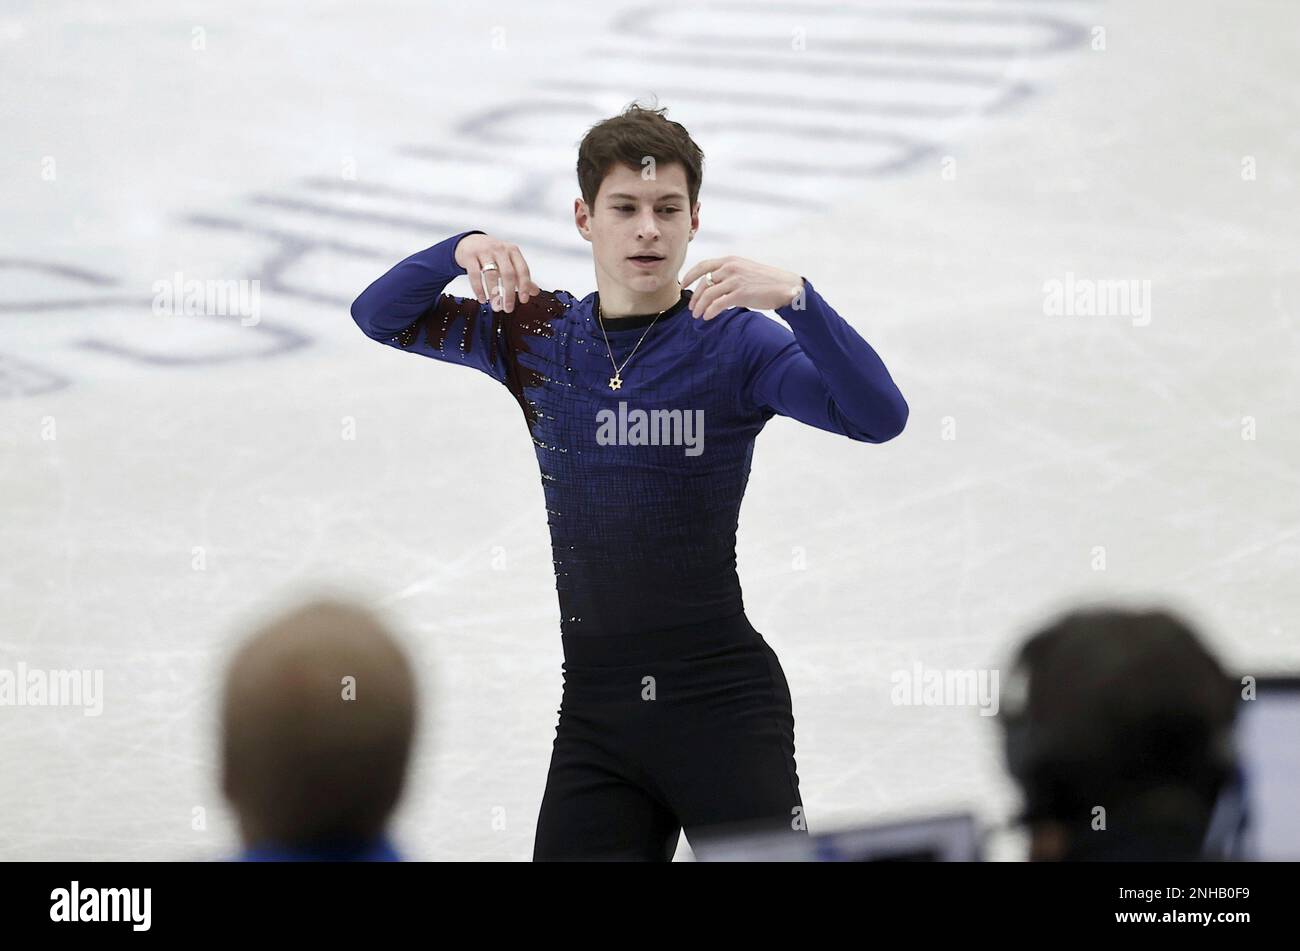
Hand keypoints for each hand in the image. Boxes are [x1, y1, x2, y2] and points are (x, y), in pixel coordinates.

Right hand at [454, 233, 541, 313]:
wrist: (470, 241)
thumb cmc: (493, 254)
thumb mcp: (509, 261)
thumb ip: (521, 276)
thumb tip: (535, 292)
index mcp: (513, 251)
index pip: (522, 269)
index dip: (524, 286)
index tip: (524, 300)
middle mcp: (500, 250)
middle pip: (508, 273)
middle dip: (509, 293)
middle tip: (508, 308)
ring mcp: (484, 252)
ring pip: (491, 274)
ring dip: (494, 293)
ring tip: (495, 306)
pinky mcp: (470, 256)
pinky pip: (475, 275)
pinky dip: (479, 289)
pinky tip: (482, 299)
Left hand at [681, 256, 803, 320]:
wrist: (786, 287)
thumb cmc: (766, 282)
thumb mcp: (745, 271)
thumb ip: (729, 275)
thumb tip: (714, 286)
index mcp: (730, 260)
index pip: (703, 265)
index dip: (690, 276)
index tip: (683, 286)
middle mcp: (730, 268)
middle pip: (704, 282)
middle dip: (695, 297)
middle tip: (691, 308)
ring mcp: (735, 280)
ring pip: (708, 294)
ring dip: (700, 306)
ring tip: (697, 315)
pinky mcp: (740, 293)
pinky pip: (718, 304)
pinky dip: (710, 311)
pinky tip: (708, 317)